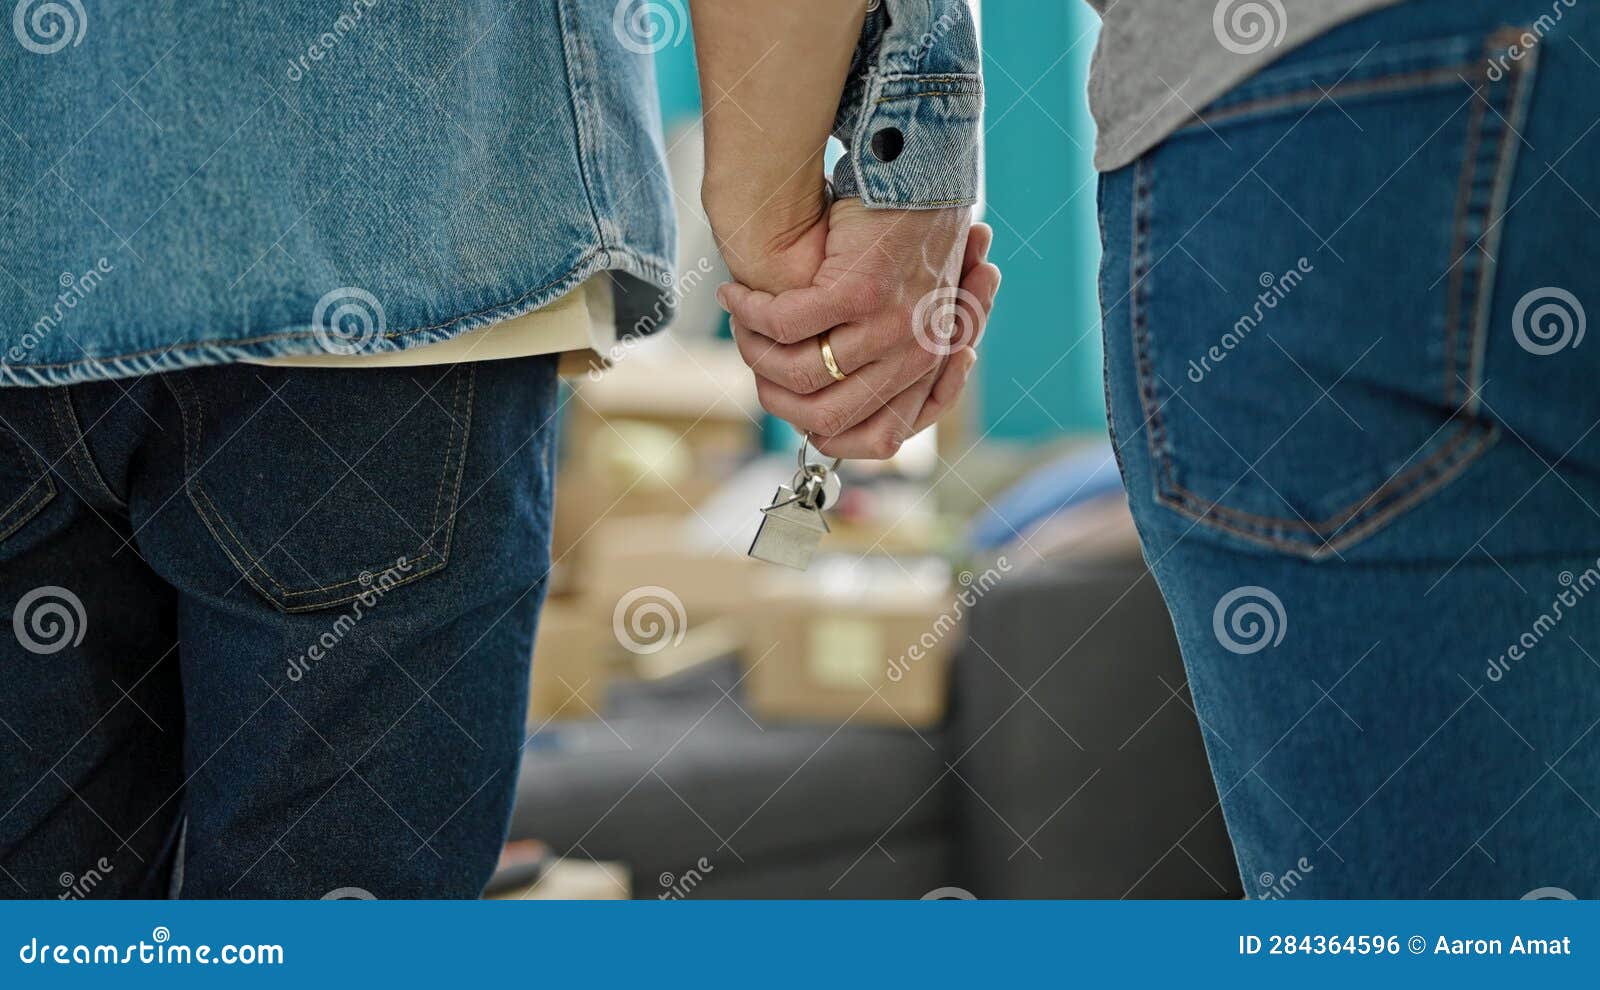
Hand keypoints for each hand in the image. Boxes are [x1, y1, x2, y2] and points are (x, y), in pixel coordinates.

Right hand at [717, 201, 999, 458]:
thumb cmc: (915, 228)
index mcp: (929, 364)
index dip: (827, 431)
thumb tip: (837, 390)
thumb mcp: (917, 302)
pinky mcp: (859, 291)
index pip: (876, 441)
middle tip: (753, 350)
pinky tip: (736, 294)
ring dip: (754, 350)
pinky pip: (785, 323)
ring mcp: (889, 328)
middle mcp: (913, 356)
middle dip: (774, 390)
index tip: (797, 392)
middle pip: (822, 420)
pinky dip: (751, 312)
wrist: (927, 163)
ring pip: (796, 375)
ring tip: (740, 320)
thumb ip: (894, 352)